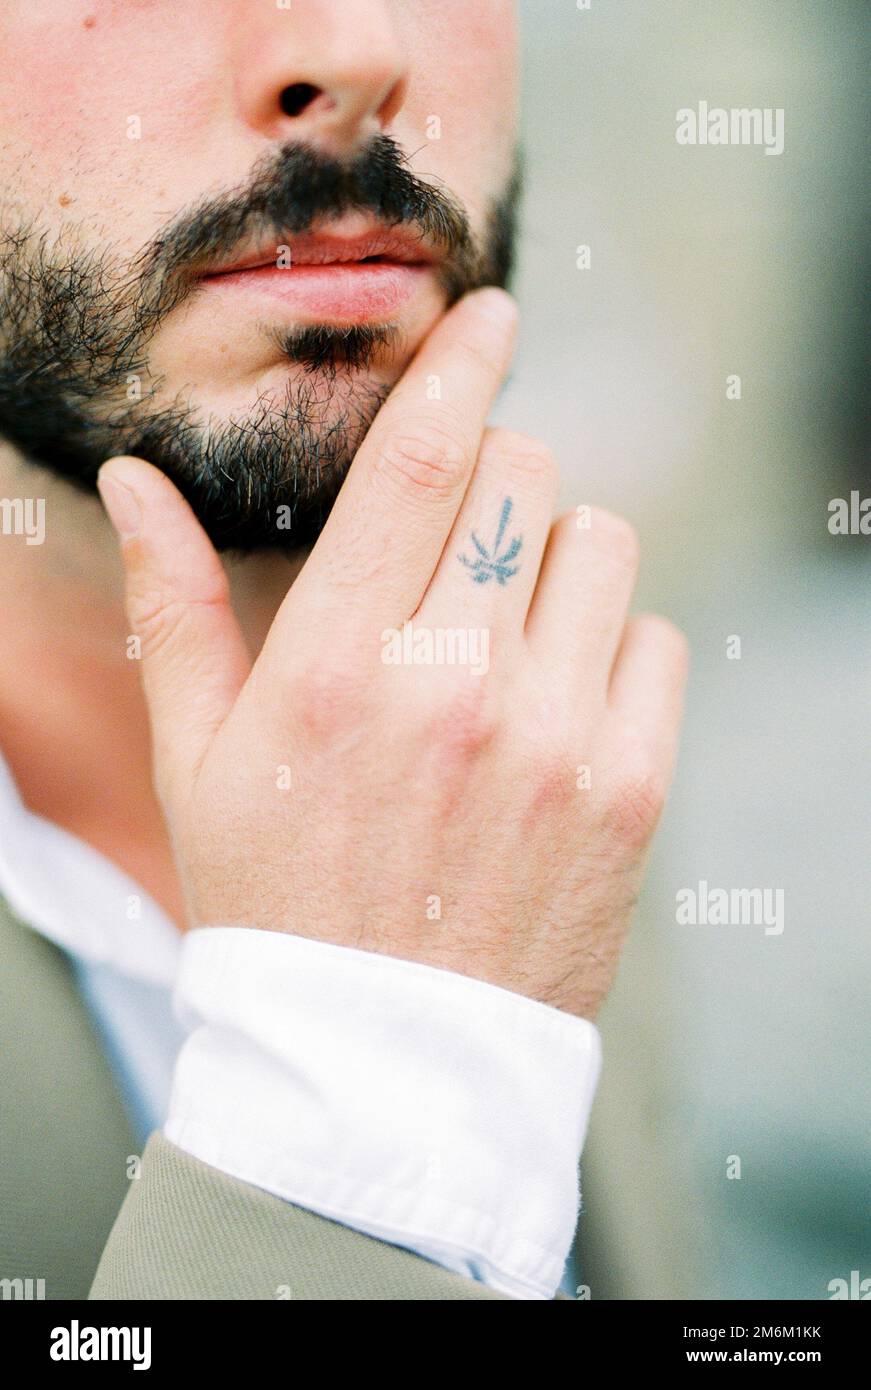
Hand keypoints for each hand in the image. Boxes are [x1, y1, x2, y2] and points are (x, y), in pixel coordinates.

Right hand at [98, 288, 686, 1018]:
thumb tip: (135, 479)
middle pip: (524, 475)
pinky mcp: (630, 791)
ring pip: (600, 543)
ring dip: (555, 559)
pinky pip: (656, 640)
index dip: (463, 361)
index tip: (490, 315)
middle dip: (495, 478)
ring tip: (507, 636)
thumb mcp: (199, 757)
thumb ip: (175, 604)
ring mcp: (555, 739)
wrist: (382, 1059)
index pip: (424, 457)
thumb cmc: (278, 897)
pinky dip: (614, 645)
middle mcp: (454, 685)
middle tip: (461, 551)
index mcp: (338, 664)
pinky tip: (559, 704)